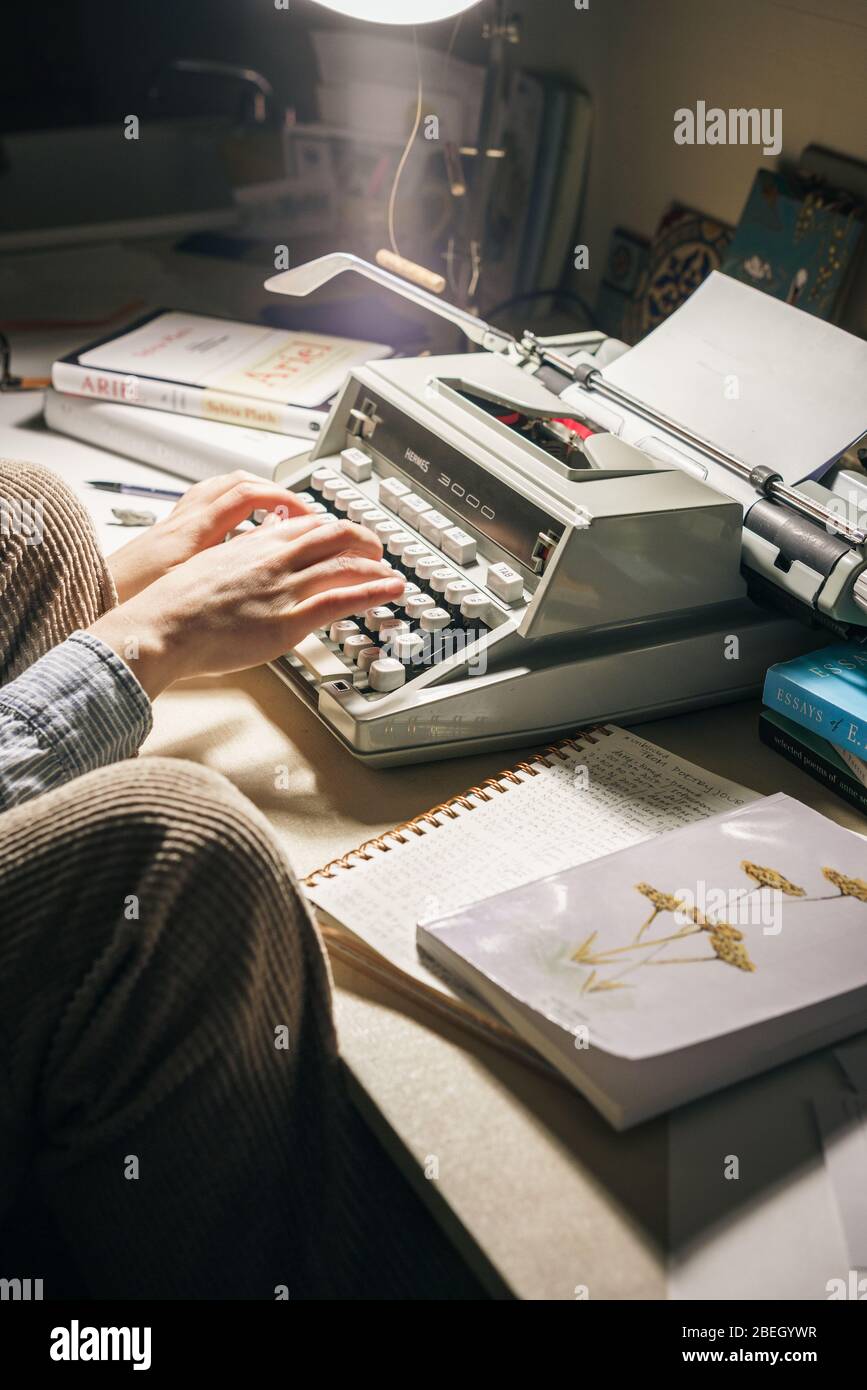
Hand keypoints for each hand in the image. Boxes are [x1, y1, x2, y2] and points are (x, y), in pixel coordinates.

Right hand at [90, 512, 403, 699]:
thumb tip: (248, 560)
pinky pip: (342, 599)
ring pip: (344, 563)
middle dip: (361, 539)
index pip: (304, 525)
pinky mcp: (290, 619)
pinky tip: (390, 591)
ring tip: (390, 572)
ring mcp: (284, 587)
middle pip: (332, 535)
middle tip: (375, 549)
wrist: (162, 627)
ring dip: (375, 565)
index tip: (340, 535)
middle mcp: (274, 558)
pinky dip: (373, 591)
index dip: (329, 529)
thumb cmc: (175, 606)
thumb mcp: (207, 567)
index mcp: (253, 544)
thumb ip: (235, 560)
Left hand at [107, 470, 313, 601]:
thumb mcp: (192, 586)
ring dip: (250, 493)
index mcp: (193, 530)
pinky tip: (235, 529)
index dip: (283, 498)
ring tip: (274, 510)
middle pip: (236, 482)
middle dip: (274, 490)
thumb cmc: (135, 597)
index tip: (308, 514)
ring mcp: (173, 523)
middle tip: (300, 508)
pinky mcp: (165, 534)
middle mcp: (184, 518)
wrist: (90, 600)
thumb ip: (232, 569)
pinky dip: (226, 508)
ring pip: (218, 490)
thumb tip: (270, 559)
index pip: (247, 494)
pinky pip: (203, 506)